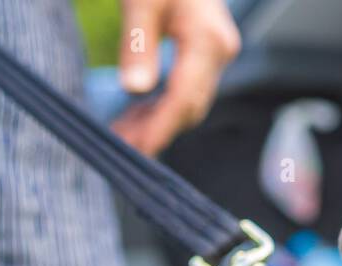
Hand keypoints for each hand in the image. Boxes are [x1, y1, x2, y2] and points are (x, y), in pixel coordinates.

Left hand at [111, 0, 240, 154]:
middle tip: (122, 149)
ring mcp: (216, 52)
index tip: (137, 149)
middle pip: (191, 106)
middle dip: (157, 130)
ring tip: (124, 135)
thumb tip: (136, 90)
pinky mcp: (206, 50)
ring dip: (158, 120)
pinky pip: (187, 86)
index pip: (185, 98)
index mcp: (208, 40)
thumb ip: (138, 45)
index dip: (160, 128)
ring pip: (190, 100)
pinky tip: (138, 113)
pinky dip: (162, 103)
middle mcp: (219, 51)